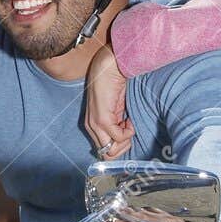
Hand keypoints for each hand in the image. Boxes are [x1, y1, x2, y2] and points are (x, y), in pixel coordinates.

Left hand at [82, 43, 133, 159]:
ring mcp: (95, 124)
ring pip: (111, 150)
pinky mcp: (102, 119)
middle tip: (129, 129)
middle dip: (124, 146)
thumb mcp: (116, 109)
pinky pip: (118, 137)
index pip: (104, 151)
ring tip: (128, 122)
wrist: (110, 66)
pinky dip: (128, 131)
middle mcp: (91, 126)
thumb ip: (117, 123)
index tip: (127, 130)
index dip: (120, 145)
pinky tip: (129, 118)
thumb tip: (125, 138)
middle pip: (107, 154)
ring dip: (125, 140)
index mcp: (93, 125)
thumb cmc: (113, 84)